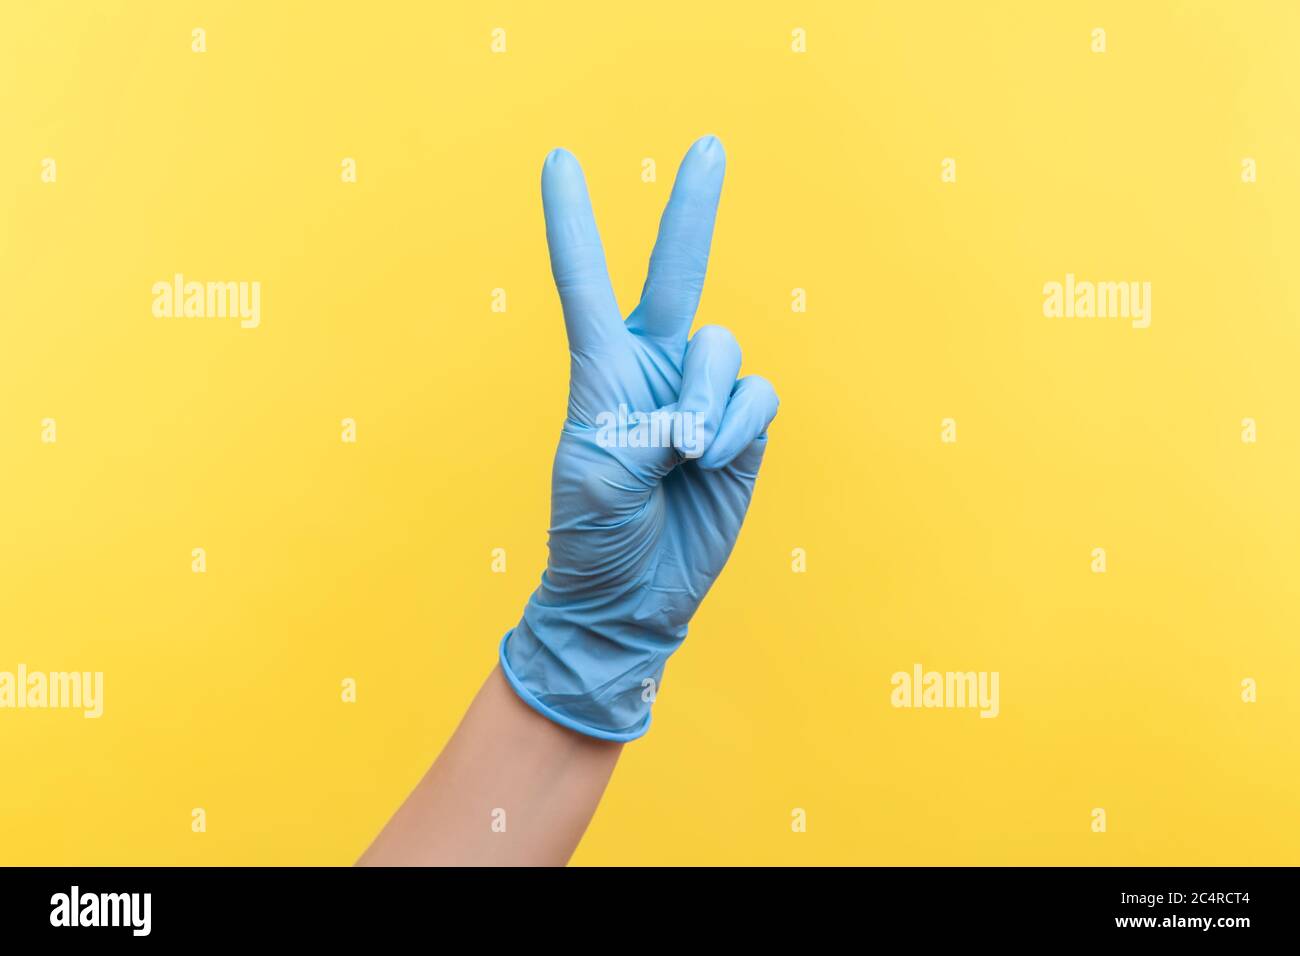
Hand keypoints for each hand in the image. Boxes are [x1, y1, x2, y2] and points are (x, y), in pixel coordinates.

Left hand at [499, 135, 778, 740]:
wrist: (632, 596)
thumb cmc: (592, 534)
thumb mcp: (597, 476)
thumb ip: (648, 429)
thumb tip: (703, 422)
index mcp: (600, 369)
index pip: (585, 283)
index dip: (573, 222)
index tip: (559, 161)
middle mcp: (656, 369)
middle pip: (677, 274)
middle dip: (692, 210)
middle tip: (708, 145)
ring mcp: (704, 397)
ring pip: (726, 352)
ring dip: (708, 400)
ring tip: (683, 454)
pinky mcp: (744, 431)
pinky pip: (760, 398)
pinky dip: (738, 427)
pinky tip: (712, 461)